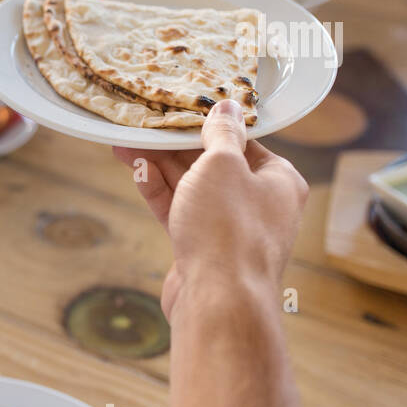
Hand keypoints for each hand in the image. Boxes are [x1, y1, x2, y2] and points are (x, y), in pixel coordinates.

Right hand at [113, 100, 308, 318]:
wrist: (218, 301)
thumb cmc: (229, 228)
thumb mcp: (223, 165)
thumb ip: (222, 133)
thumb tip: (229, 106)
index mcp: (280, 181)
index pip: (244, 142)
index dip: (209, 125)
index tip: (179, 112)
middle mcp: (259, 205)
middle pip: (213, 165)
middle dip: (174, 147)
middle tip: (142, 128)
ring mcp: (230, 229)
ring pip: (192, 189)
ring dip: (160, 168)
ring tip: (126, 146)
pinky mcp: (203, 249)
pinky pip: (180, 213)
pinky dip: (161, 194)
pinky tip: (139, 174)